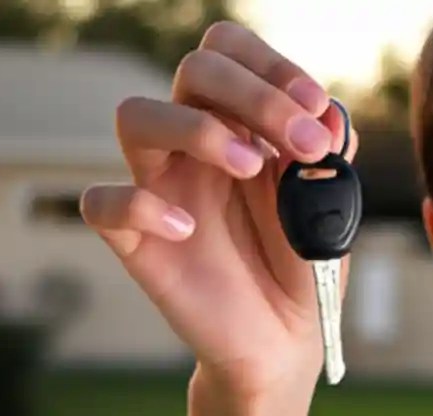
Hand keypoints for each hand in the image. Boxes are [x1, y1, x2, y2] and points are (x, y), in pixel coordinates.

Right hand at [80, 21, 357, 397]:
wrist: (286, 342)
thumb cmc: (303, 267)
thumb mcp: (328, 209)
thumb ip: (328, 159)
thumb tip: (331, 117)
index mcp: (242, 126)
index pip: (231, 55)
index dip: (271, 66)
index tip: (316, 106)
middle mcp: (196, 147)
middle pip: (194, 71)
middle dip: (255, 95)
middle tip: (305, 144)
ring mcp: (162, 189)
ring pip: (135, 115)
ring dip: (198, 129)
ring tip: (248, 167)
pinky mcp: (137, 242)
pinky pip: (102, 202)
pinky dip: (141, 206)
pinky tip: (189, 229)